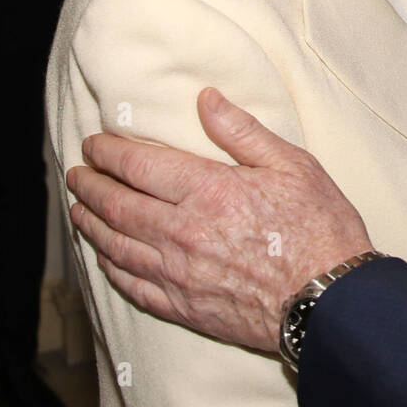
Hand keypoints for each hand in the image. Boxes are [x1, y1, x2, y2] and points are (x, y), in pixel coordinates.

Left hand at [65, 88, 373, 353]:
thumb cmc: (319, 229)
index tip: (93, 145)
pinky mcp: (184, 307)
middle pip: (118, 205)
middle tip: (76, 174)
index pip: (139, 166)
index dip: (109, 153)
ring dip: (91, 225)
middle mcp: (184, 232)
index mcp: (209, 191)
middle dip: (91, 186)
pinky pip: (133, 286)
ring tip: (78, 210)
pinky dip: (111, 269)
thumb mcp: (292, 165)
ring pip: (117, 246)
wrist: (330, 302)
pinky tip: (104, 259)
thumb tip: (205, 99)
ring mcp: (179, 274)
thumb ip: (242, 132)